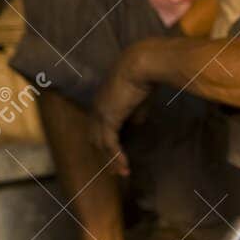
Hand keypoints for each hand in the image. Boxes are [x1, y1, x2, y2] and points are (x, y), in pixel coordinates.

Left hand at [89, 52, 151, 175]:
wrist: (141, 65)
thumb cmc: (144, 77)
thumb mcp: (140, 99)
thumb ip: (136, 112)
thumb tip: (136, 125)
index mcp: (102, 102)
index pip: (99, 127)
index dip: (106, 142)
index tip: (117, 155)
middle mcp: (97, 109)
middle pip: (95, 138)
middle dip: (105, 156)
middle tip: (115, 170)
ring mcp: (100, 114)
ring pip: (100, 144)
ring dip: (111, 160)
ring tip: (122, 173)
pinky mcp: (108, 118)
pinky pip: (110, 144)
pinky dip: (116, 156)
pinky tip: (125, 167)